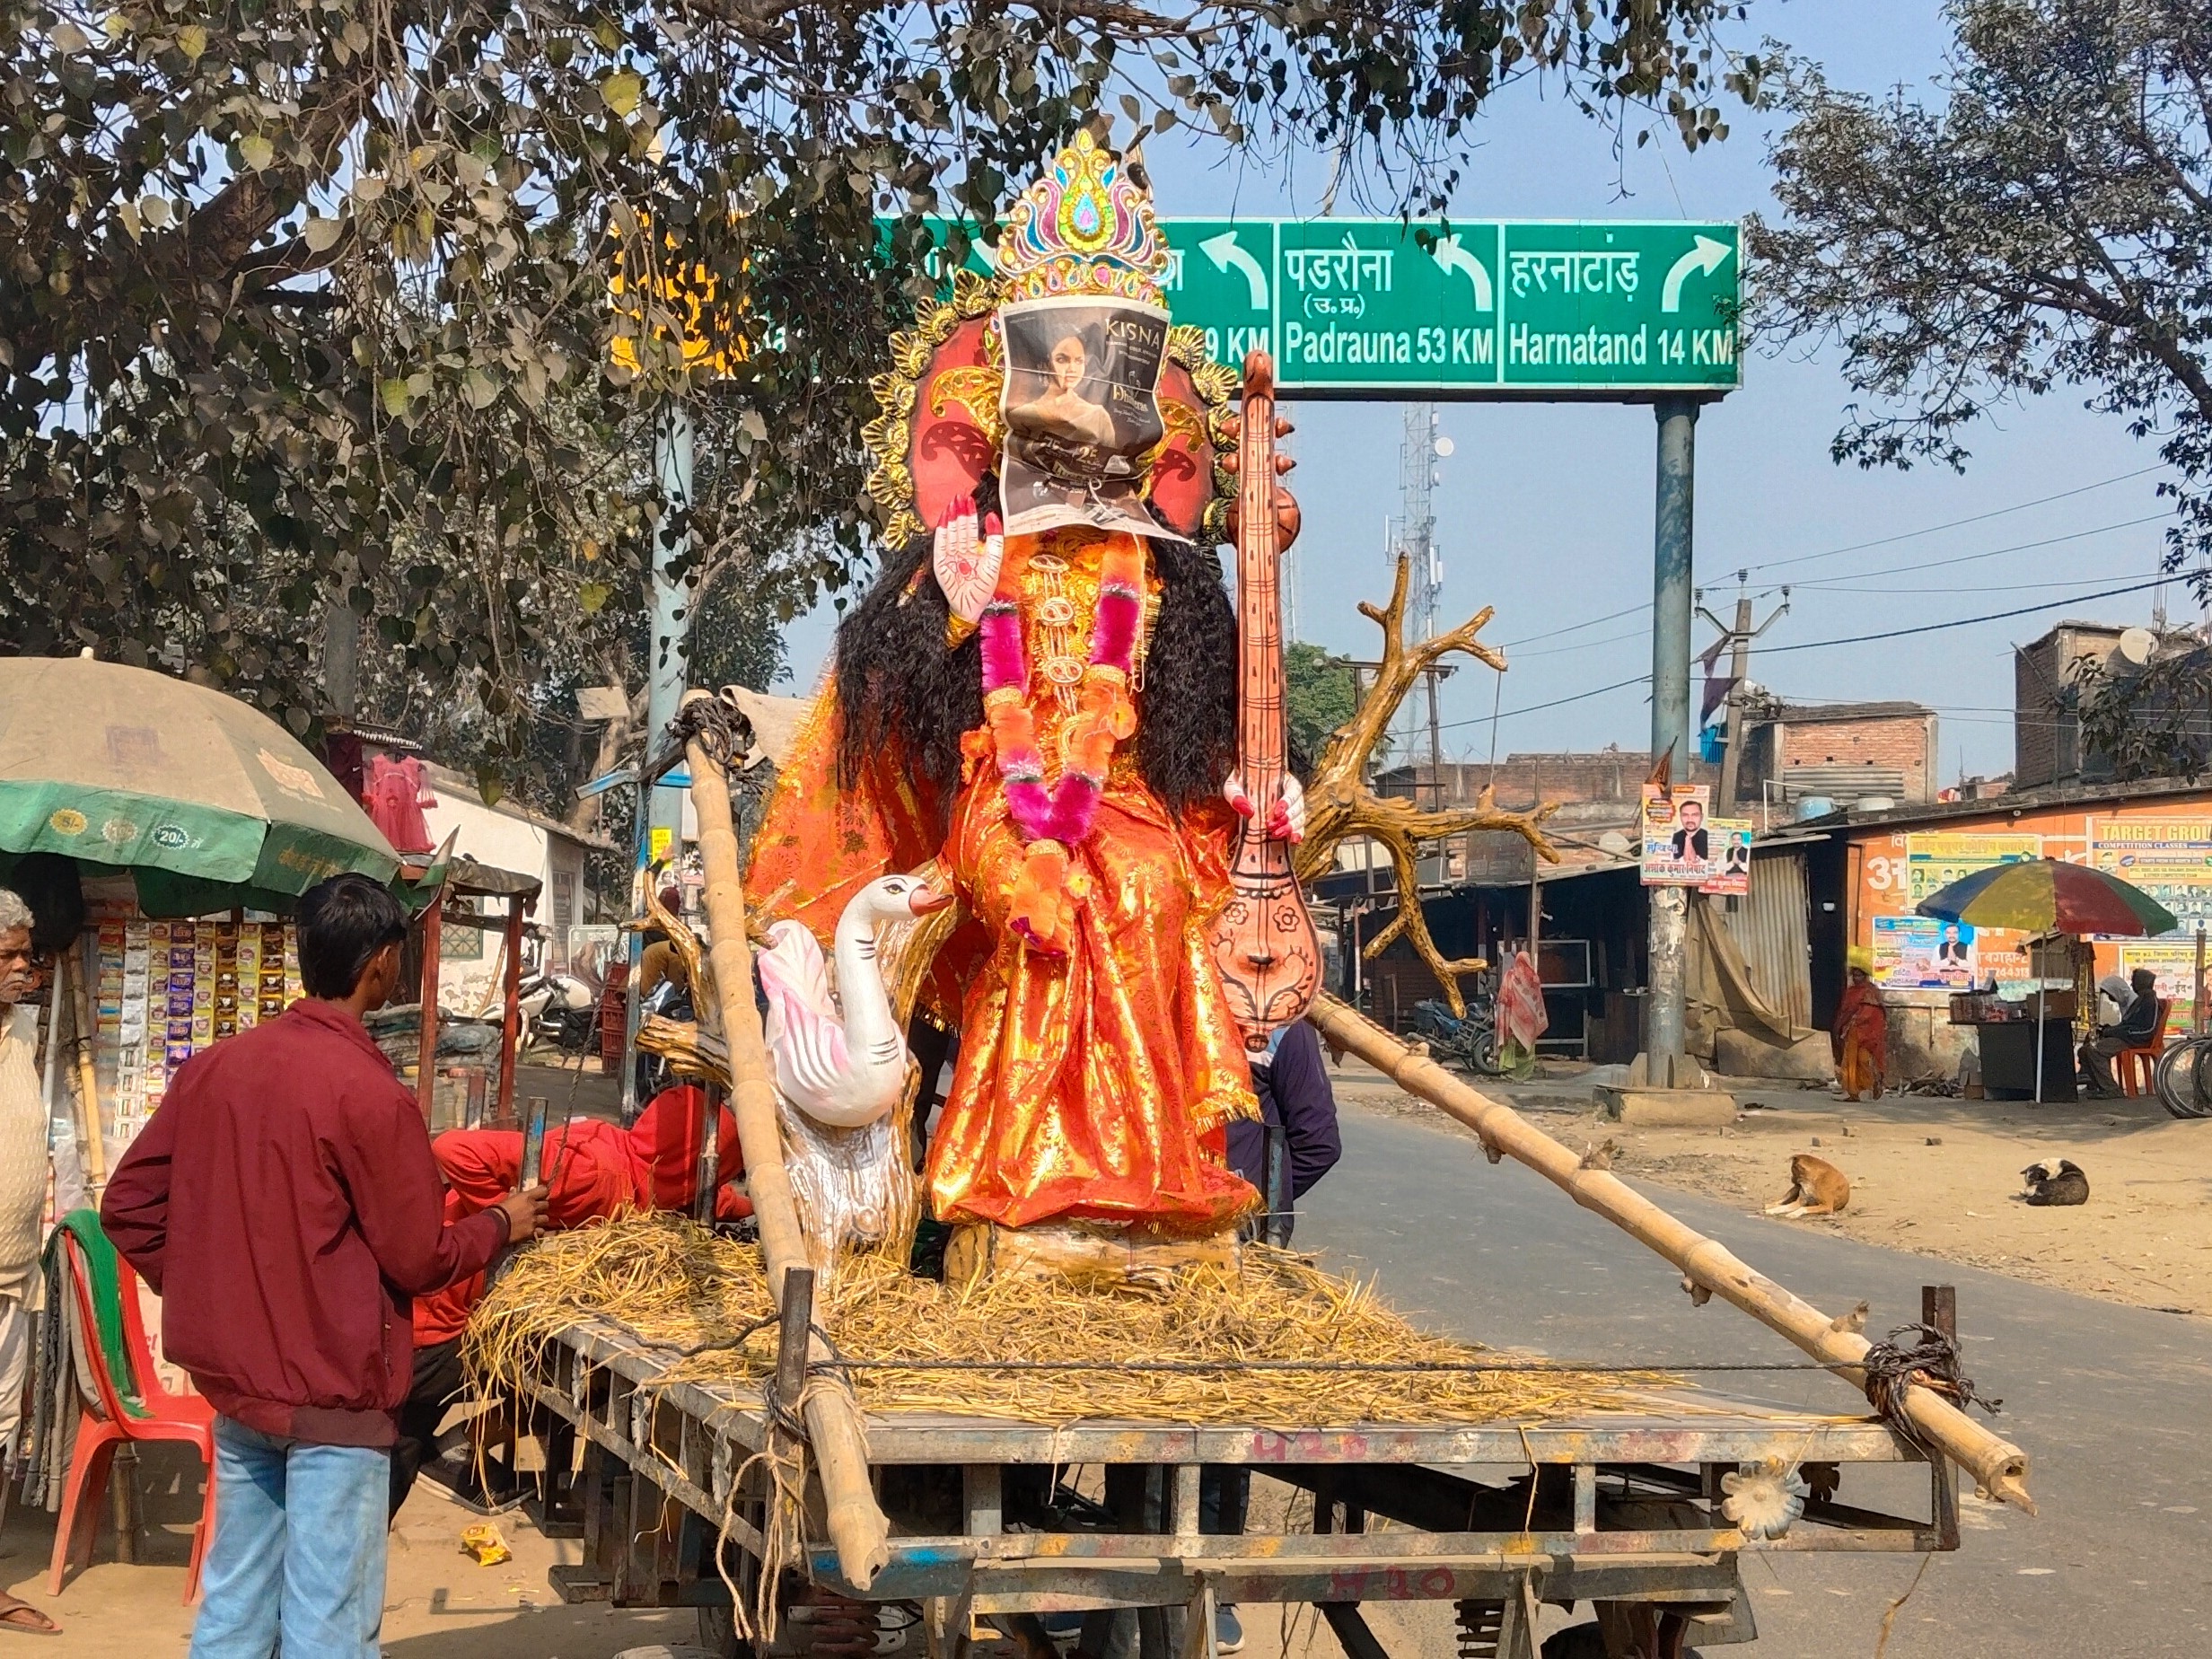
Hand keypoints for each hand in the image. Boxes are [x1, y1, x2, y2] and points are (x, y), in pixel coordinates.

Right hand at [497, 1183, 549, 1243]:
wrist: (495, 1226)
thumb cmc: (498, 1211)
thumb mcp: (505, 1200)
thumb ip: (512, 1195)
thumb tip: (514, 1189)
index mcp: (527, 1197)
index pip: (544, 1190)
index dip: (543, 1193)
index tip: (541, 1195)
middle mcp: (533, 1207)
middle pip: (546, 1205)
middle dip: (542, 1207)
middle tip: (536, 1210)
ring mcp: (534, 1220)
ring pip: (546, 1218)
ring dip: (541, 1219)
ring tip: (536, 1221)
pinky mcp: (532, 1231)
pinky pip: (541, 1231)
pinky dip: (538, 1231)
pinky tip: (534, 1231)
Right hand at [932, 496, 1002, 623]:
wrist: (971, 608)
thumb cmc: (983, 591)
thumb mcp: (994, 562)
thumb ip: (995, 540)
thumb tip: (993, 517)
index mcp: (973, 552)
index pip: (970, 529)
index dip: (970, 515)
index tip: (969, 500)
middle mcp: (960, 553)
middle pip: (959, 528)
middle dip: (959, 512)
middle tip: (959, 496)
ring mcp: (949, 558)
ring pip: (949, 533)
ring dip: (950, 518)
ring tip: (952, 503)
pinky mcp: (940, 564)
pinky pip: (939, 544)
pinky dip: (941, 532)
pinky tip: (943, 519)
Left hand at [1222, 772, 1304, 842]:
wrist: (1238, 792)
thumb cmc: (1238, 785)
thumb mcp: (1232, 786)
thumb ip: (1236, 796)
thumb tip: (1248, 811)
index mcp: (1282, 781)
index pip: (1293, 789)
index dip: (1288, 801)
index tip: (1277, 813)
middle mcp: (1290, 794)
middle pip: (1298, 806)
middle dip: (1288, 818)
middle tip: (1271, 827)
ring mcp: (1291, 808)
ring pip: (1299, 817)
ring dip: (1290, 827)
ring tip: (1276, 834)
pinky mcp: (1289, 821)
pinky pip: (1299, 828)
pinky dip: (1298, 834)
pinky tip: (1294, 840)